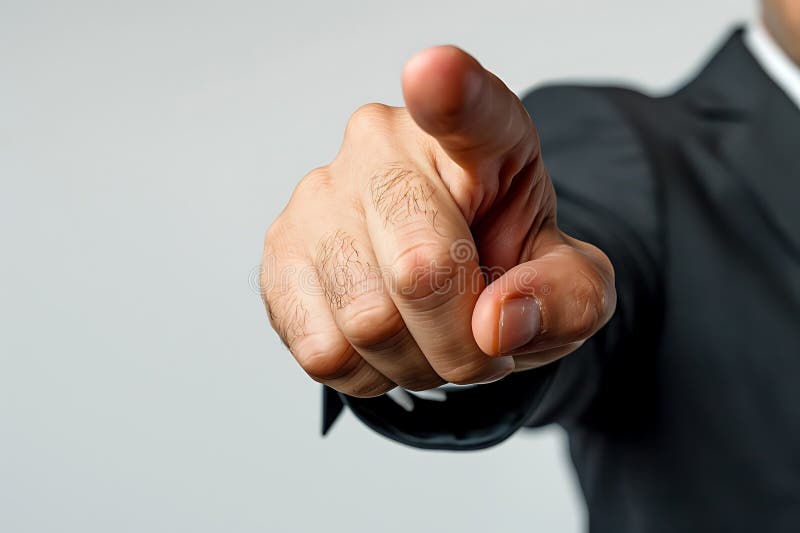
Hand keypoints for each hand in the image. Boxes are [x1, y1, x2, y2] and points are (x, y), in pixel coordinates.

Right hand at [261, 46, 615, 396]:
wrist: (448, 291)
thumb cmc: (507, 270)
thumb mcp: (571, 288)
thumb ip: (564, 298)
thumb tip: (495, 323)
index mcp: (478, 134)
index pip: (464, 104)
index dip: (450, 90)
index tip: (435, 73)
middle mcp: (385, 146)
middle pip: (421, 270)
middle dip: (461, 343)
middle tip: (477, 341)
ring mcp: (320, 196)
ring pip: (367, 321)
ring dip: (415, 364)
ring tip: (428, 341)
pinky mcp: (279, 254)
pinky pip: (321, 349)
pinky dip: (367, 375)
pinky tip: (383, 346)